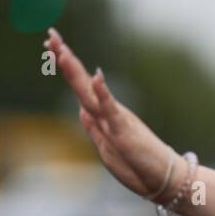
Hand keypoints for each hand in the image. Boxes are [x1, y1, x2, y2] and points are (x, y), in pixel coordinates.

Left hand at [43, 27, 179, 199]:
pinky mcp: (125, 131)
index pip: (80, 86)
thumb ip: (94, 128)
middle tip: (50, 36)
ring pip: (91, 93)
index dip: (65, 67)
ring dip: (76, 72)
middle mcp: (108, 112)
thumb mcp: (106, 148)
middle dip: (65, 59)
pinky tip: (97, 77)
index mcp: (102, 116)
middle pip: (81, 82)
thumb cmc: (138, 166)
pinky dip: (103, 94)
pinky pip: (112, 110)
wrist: (164, 179)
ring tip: (62, 51)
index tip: (50, 46)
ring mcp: (116, 120)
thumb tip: (81, 110)